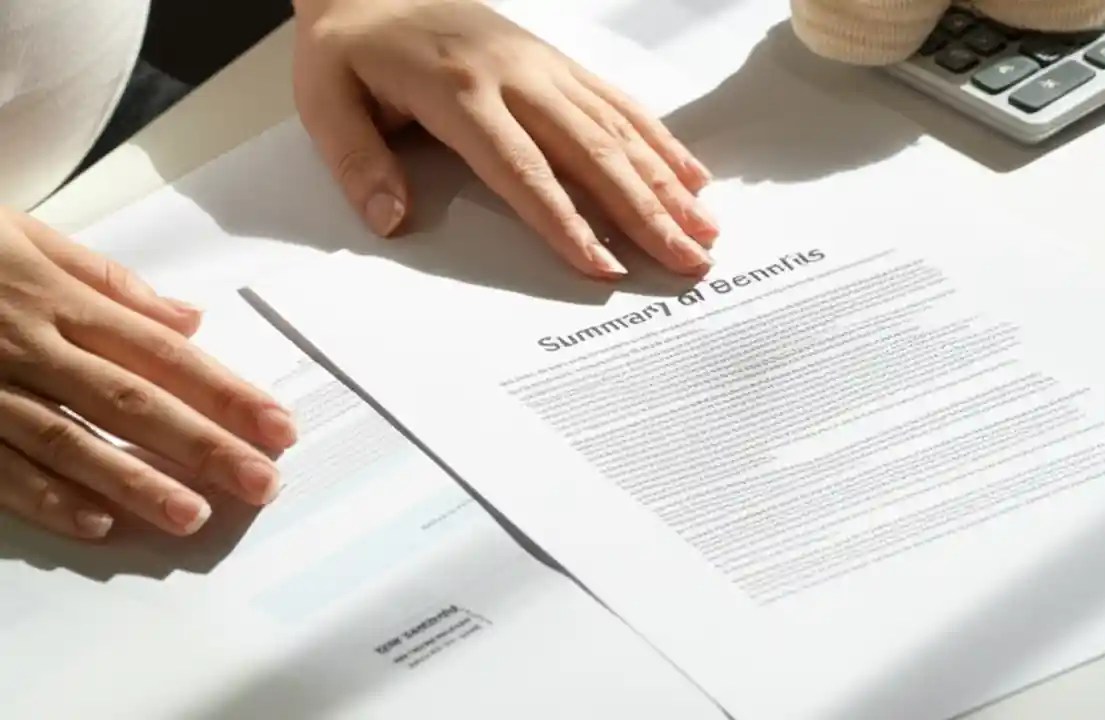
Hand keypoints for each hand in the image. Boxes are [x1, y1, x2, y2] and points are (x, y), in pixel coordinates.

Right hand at [0, 209, 296, 540]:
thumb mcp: (27, 237)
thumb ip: (110, 280)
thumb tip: (189, 320)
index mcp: (59, 299)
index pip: (163, 353)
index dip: (225, 392)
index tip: (278, 426)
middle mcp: (29, 345)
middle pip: (130, 401)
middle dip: (202, 444)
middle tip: (262, 482)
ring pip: (68, 440)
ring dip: (133, 481)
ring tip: (192, 516)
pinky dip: (44, 496)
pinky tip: (96, 524)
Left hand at [292, 0, 718, 278]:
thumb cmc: (350, 47)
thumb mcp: (325, 100)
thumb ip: (358, 162)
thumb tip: (393, 221)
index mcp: (459, 92)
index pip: (522, 170)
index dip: (565, 222)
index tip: (603, 268)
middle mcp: (516, 76)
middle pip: (591, 152)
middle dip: (644, 213)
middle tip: (687, 261)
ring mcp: (545, 67)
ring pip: (617, 129)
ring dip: (664, 183)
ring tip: (704, 229)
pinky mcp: (558, 63)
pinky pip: (618, 102)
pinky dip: (659, 140)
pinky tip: (691, 176)